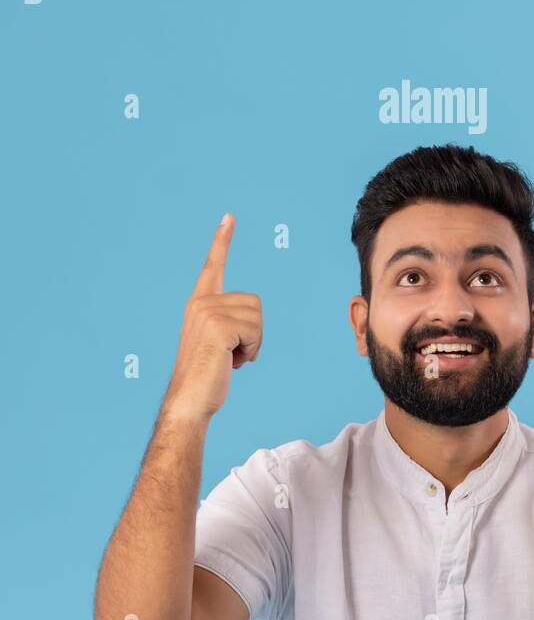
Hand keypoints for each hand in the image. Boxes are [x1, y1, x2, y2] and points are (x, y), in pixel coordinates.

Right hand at [163, 214, 262, 422]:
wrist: (189, 401)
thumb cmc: (206, 378)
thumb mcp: (217, 343)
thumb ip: (227, 324)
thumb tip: (247, 320)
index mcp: (200, 304)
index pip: (213, 266)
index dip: (222, 241)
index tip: (229, 218)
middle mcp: (201, 303)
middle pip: (255, 303)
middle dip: (253, 333)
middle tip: (231, 354)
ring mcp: (208, 312)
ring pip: (258, 318)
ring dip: (253, 344)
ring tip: (229, 359)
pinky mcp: (219, 326)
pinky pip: (256, 332)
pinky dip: (252, 351)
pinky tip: (232, 363)